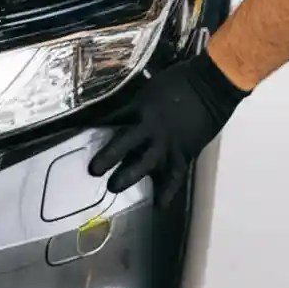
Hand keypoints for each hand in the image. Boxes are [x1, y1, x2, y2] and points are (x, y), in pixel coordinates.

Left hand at [90, 51, 248, 205]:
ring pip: (143, 164)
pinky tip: (159, 208)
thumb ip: (137, 102)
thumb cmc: (182, 79)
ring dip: (128, 177)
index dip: (93, 128)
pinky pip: (174, 176)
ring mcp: (166, 143)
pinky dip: (167, 193)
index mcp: (140, 107)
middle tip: (93, 170)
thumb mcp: (151, 87)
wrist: (212, 84)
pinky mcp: (183, 153)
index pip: (110, 119)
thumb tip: (123, 112)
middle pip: (122, 144)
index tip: (76, 136)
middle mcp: (149, 128)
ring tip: (114, 187)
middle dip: (107, 158)